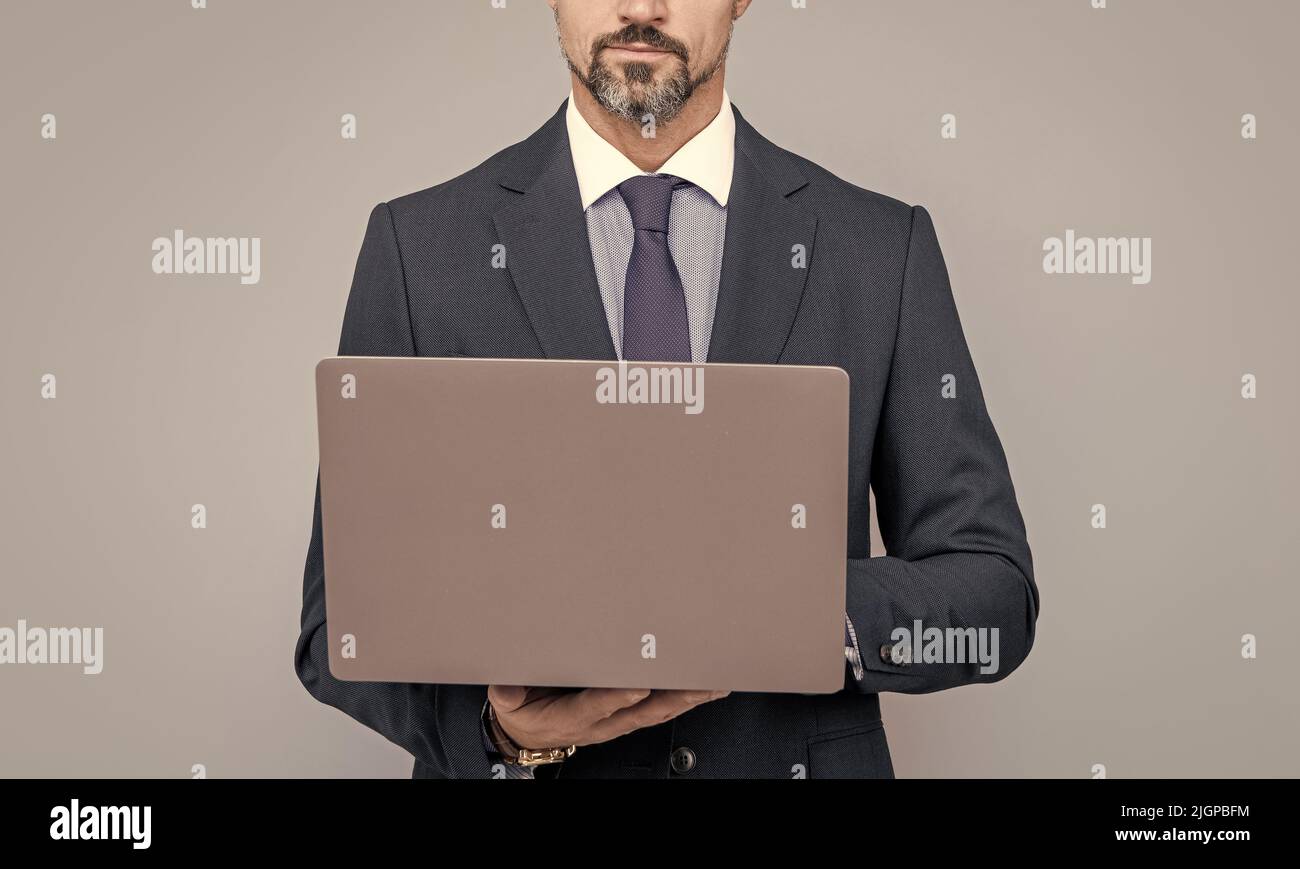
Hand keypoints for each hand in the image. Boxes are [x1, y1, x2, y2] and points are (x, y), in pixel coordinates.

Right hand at [487, 685, 729, 750]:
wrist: (531, 733)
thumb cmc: (525, 710)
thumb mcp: (507, 702)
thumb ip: (508, 693)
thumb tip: (506, 686)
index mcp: (572, 717)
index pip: (596, 706)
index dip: (616, 697)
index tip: (636, 685)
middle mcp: (603, 722)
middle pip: (641, 710)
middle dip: (671, 695)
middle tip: (695, 679)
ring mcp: (620, 720)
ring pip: (659, 710)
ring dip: (688, 696)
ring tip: (713, 680)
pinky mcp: (630, 716)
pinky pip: (663, 708)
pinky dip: (688, 697)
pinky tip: (709, 687)